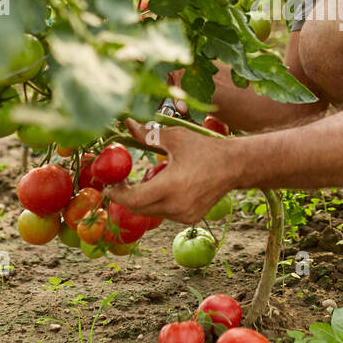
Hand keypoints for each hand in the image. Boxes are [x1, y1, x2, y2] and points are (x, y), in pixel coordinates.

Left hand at [104, 118, 230, 225]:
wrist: (234, 166)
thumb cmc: (204, 149)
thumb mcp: (176, 138)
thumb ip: (149, 135)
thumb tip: (128, 124)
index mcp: (170, 187)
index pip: (133, 200)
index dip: (117, 195)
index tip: (109, 187)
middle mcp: (176, 205)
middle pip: (139, 209)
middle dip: (128, 197)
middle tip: (122, 184)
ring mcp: (184, 215)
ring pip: (152, 212)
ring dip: (144, 199)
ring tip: (150, 180)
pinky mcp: (191, 218)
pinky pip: (166, 213)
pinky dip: (160, 203)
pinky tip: (167, 187)